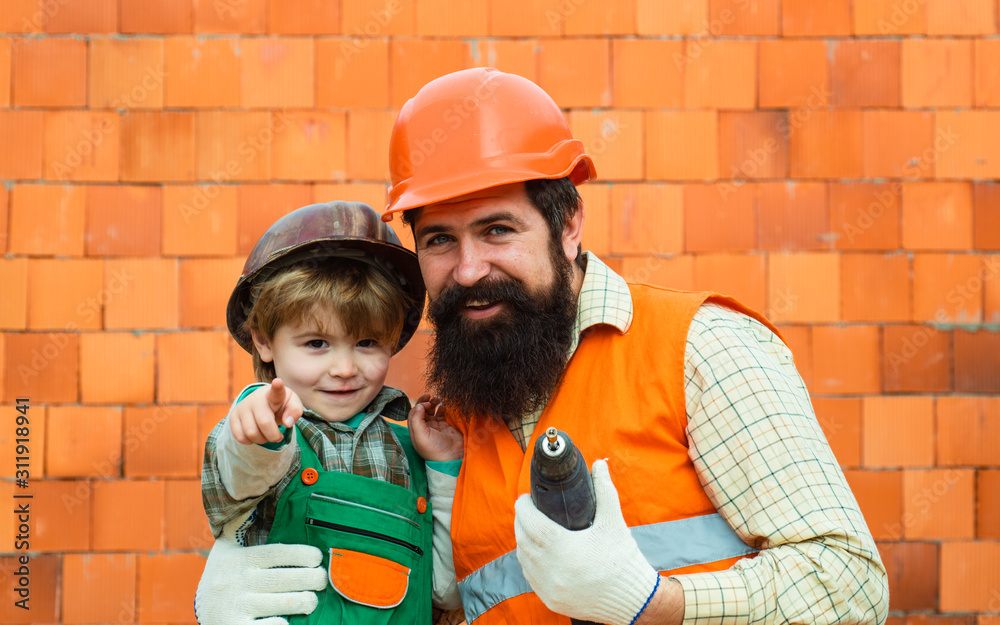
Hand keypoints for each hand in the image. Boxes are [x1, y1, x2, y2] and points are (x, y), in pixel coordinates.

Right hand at [194, 536, 326, 624]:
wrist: (201, 614)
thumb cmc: (221, 577)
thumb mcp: (224, 550)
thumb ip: (238, 526)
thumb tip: (254, 495)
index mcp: (237, 560)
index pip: (275, 553)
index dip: (300, 554)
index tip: (318, 557)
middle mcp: (235, 582)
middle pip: (284, 579)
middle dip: (311, 579)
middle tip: (322, 579)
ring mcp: (236, 606)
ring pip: (282, 603)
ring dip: (305, 601)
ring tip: (312, 600)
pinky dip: (283, 624)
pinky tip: (291, 620)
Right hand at [230, 379, 303, 444]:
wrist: (261, 403)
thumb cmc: (280, 405)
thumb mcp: (292, 405)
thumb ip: (295, 411)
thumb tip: (287, 423)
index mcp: (274, 394)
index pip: (276, 391)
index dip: (277, 387)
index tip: (278, 382)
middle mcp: (256, 399)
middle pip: (264, 423)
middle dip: (274, 436)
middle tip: (278, 436)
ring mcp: (243, 407)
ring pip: (251, 433)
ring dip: (262, 440)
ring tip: (266, 434)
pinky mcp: (233, 417)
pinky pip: (240, 437)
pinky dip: (250, 442)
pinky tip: (255, 434)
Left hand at [408, 394, 463, 461]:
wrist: (452, 457)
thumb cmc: (434, 449)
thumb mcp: (421, 436)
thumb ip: (417, 420)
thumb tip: (418, 406)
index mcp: (416, 431)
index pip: (413, 414)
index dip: (418, 406)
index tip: (425, 404)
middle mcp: (424, 429)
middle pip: (421, 411)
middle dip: (424, 402)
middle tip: (429, 395)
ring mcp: (434, 427)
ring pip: (431, 411)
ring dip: (433, 403)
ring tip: (437, 398)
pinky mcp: (444, 427)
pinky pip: (441, 414)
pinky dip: (441, 408)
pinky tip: (443, 405)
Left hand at [514, 459, 659, 624]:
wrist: (633, 599)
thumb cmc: (623, 559)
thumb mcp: (613, 521)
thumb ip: (604, 490)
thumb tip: (599, 464)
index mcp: (562, 548)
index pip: (530, 522)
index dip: (523, 507)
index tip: (526, 498)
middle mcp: (551, 570)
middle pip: (522, 539)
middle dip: (521, 521)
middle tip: (528, 510)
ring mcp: (548, 588)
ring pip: (523, 559)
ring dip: (523, 541)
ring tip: (531, 528)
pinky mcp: (551, 600)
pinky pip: (530, 577)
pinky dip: (529, 563)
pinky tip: (537, 554)